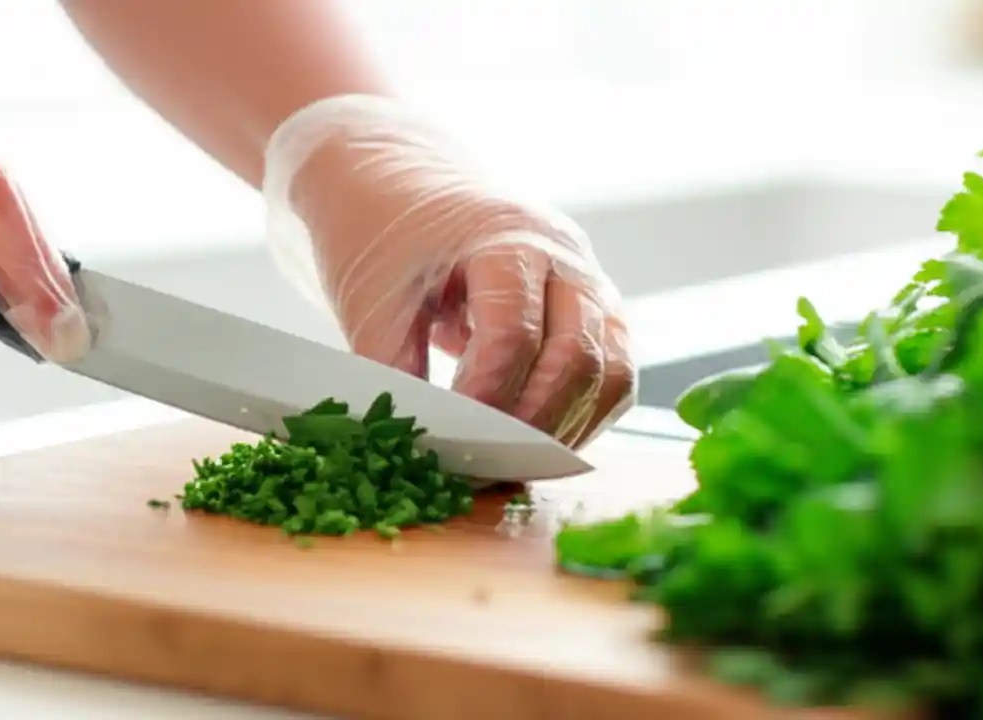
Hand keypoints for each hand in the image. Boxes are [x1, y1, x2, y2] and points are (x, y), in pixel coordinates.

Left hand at [263, 95, 635, 448]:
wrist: (400, 179)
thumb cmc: (381, 230)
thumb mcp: (371, 295)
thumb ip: (392, 367)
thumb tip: (415, 443)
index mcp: (507, 238)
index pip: (515, 332)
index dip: (488, 396)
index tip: (456, 439)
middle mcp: (565, 257)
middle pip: (579, 356)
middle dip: (534, 423)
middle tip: (487, 465)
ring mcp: (588, 282)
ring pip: (611, 371)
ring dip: (567, 427)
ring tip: (514, 464)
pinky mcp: (593, 311)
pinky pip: (612, 374)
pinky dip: (582, 417)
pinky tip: (538, 444)